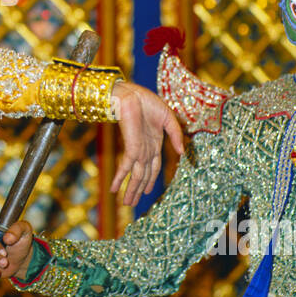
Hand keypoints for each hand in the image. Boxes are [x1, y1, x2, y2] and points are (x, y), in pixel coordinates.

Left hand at [110, 80, 183, 208]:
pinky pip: (125, 167)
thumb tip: (182, 154)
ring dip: (130, 190)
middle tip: (131, 203)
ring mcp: (137, 149)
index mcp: (154, 143)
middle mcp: (145, 149)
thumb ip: (176, 135)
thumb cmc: (147, 102)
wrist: (131, 93)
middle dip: (138, 189)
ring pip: (135, 175)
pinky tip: (113, 189)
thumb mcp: (168, 118)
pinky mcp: (130, 147)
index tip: (148, 191)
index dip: (151, 179)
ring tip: (125, 203)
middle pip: (143, 175)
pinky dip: (120, 179)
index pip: (154, 166)